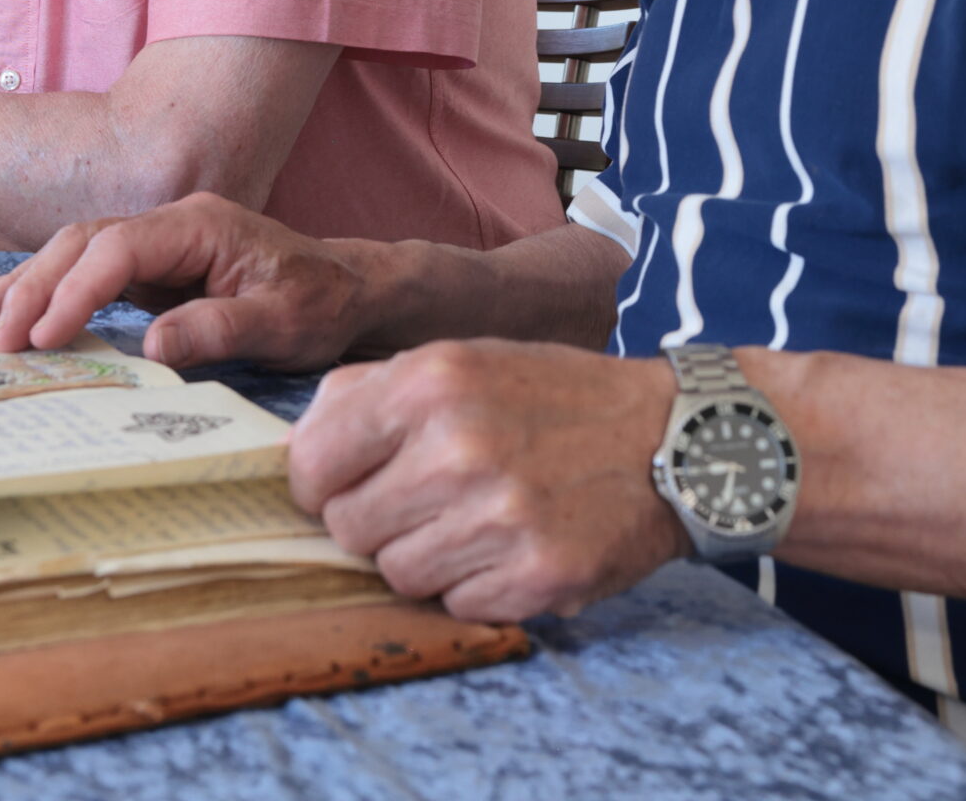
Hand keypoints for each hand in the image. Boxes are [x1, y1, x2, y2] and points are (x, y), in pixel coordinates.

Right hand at [0, 191, 377, 368]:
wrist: (347, 289)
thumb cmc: (320, 303)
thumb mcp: (283, 324)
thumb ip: (219, 330)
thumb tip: (150, 345)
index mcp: (201, 225)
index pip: (120, 249)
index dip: (77, 290)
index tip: (45, 338)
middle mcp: (172, 223)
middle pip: (85, 241)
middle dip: (35, 287)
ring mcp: (159, 243)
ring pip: (76, 252)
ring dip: (28, 286)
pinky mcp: (152, 268)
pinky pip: (88, 272)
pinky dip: (48, 293)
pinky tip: (11, 315)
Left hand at [290, 340, 688, 622]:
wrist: (671, 436)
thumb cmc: (550, 397)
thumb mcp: (459, 359)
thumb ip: (365, 394)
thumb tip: (294, 452)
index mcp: (428, 383)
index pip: (309, 466)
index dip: (321, 482)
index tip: (350, 482)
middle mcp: (457, 448)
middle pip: (347, 529)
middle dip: (375, 521)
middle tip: (424, 501)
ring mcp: (499, 518)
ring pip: (397, 575)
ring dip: (426, 557)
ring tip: (476, 519)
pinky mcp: (536, 576)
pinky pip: (456, 606)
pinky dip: (476, 586)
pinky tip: (511, 546)